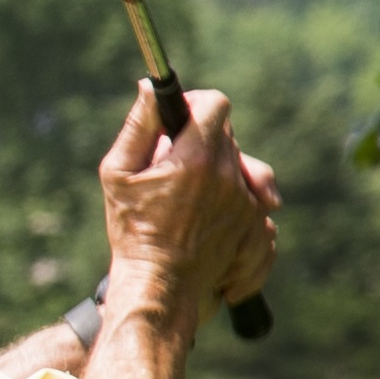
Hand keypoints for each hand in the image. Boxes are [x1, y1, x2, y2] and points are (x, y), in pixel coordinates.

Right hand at [97, 83, 277, 326]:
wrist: (160, 290)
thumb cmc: (132, 231)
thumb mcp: (119, 174)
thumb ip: (138, 126)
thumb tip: (150, 88)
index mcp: (197, 158)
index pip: (215, 104)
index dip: (196, 106)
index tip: (179, 121)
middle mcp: (229, 178)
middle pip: (229, 137)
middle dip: (203, 144)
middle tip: (174, 169)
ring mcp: (249, 206)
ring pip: (244, 170)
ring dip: (223, 176)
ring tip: (194, 200)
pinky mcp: (259, 230)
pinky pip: (260, 206)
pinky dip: (242, 209)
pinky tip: (216, 223)